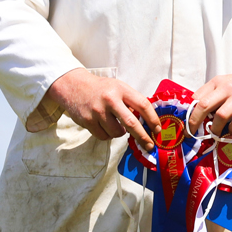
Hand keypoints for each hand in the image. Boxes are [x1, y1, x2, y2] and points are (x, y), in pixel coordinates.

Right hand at [45, 68, 160, 149]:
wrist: (74, 86)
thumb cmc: (101, 89)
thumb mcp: (118, 88)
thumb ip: (131, 102)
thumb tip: (147, 122)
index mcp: (121, 89)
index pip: (143, 105)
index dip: (153, 119)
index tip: (157, 129)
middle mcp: (110, 99)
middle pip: (131, 123)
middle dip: (143, 137)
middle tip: (150, 145)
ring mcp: (97, 111)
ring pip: (117, 133)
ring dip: (120, 133)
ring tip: (115, 124)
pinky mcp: (88, 121)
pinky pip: (104, 136)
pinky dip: (107, 135)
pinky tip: (104, 126)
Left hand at [191, 70, 231, 136]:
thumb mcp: (226, 84)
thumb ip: (213, 94)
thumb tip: (198, 112)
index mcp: (218, 82)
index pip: (197, 97)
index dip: (190, 111)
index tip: (187, 122)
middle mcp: (226, 88)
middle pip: (204, 105)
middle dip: (195, 121)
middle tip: (192, 132)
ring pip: (220, 116)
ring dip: (215, 128)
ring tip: (215, 133)